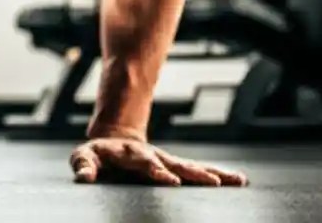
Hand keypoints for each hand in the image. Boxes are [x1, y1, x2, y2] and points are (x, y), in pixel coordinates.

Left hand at [69, 137, 247, 186]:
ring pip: (191, 166)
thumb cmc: (97, 155)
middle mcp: (153, 155)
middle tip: (211, 182)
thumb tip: (84, 177)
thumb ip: (83, 165)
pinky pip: (198, 170)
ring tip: (234, 180)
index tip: (170, 180)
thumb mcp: (84, 156)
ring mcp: (166, 159)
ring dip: (212, 173)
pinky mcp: (176, 166)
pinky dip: (218, 174)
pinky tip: (237, 180)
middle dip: (192, 173)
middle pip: (175, 163)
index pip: (144, 162)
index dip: (156, 171)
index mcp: (130, 153)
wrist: (113, 139)